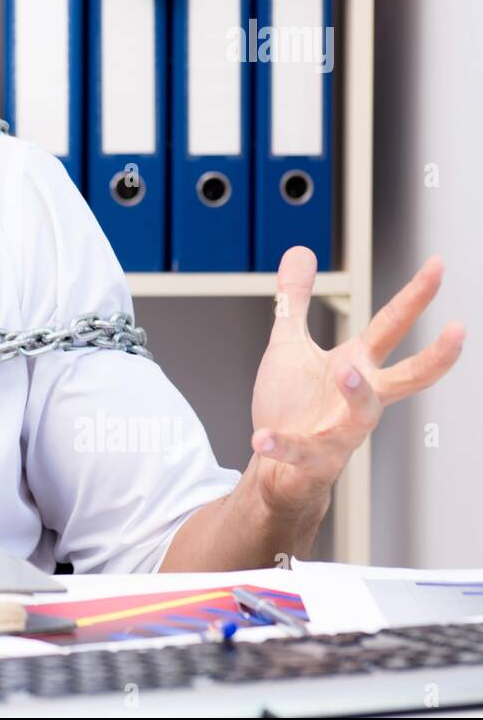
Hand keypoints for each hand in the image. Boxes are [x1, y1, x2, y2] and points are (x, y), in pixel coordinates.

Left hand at [249, 246, 464, 514]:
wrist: (279, 466)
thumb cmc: (293, 406)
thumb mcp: (289, 344)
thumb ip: (294, 301)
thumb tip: (300, 253)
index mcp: (355, 367)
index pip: (391, 326)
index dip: (416, 296)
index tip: (437, 265)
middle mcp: (357, 399)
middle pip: (407, 376)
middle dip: (435, 357)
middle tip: (457, 332)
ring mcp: (340, 431)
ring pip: (363, 414)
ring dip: (357, 392)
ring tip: (346, 371)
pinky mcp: (313, 459)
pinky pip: (300, 451)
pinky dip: (281, 443)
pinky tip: (261, 437)